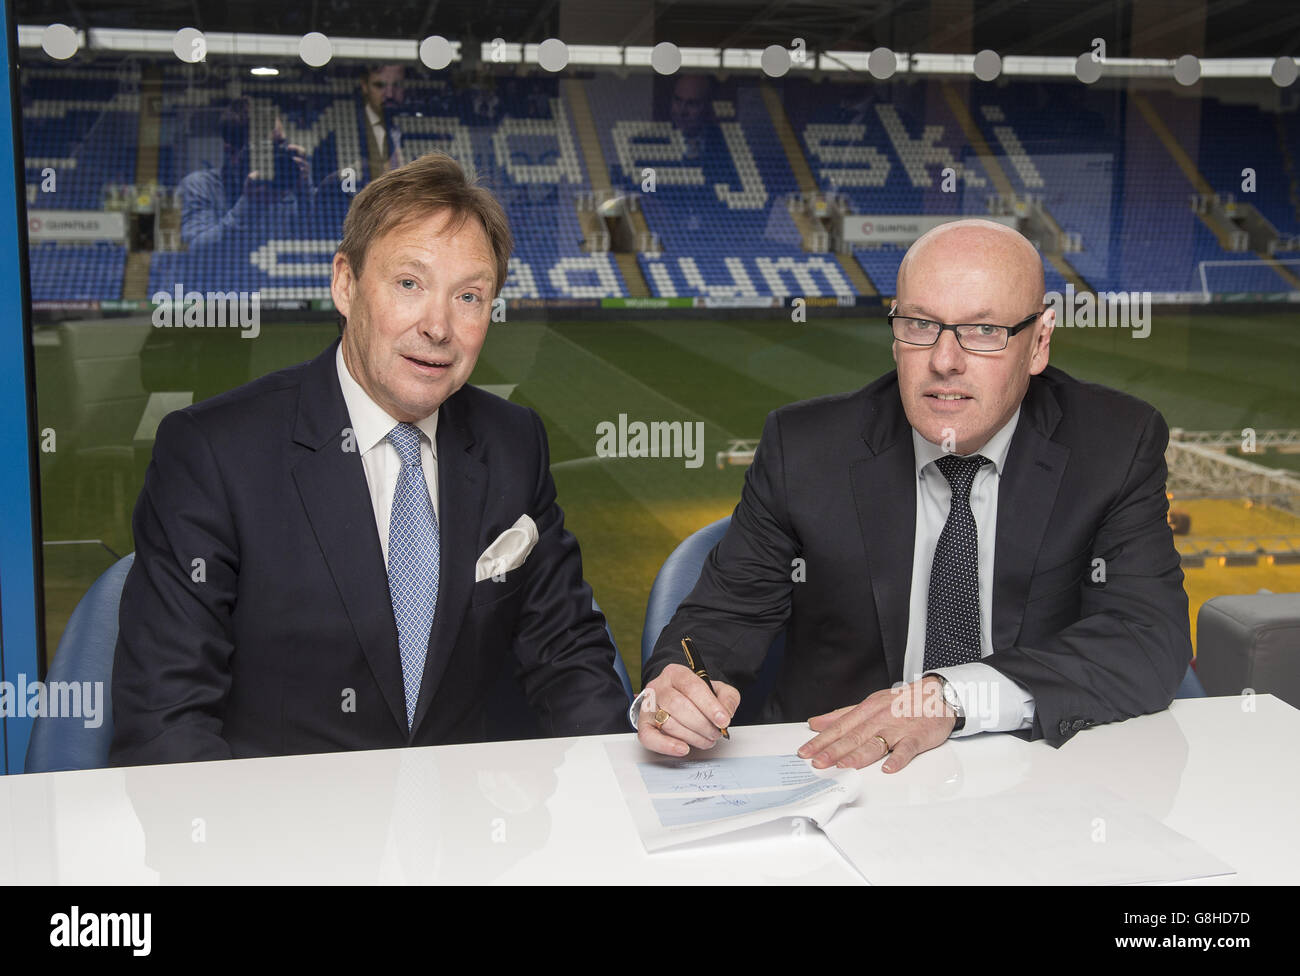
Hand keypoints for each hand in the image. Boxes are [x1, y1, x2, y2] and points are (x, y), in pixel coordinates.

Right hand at [637, 663, 738, 757]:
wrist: (677, 698)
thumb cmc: (696, 696)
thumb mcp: (717, 690)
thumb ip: (727, 698)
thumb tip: (726, 713)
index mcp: (676, 673)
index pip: (692, 687)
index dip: (709, 705)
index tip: (723, 720)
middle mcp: (659, 687)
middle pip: (678, 705)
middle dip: (702, 724)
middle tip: (716, 733)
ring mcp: (649, 706)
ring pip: (668, 723)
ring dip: (692, 737)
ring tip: (706, 740)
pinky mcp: (643, 724)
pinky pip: (648, 737)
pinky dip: (666, 746)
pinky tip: (683, 748)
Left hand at [798, 676, 955, 772]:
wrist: (937, 696)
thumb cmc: (901, 702)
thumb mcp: (870, 703)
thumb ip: (842, 715)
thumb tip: (816, 723)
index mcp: (866, 710)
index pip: (839, 727)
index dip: (821, 740)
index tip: (805, 752)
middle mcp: (879, 718)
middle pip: (853, 736)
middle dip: (833, 750)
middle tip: (817, 762)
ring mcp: (898, 727)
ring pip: (876, 742)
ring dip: (859, 755)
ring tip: (843, 765)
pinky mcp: (916, 736)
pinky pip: (907, 748)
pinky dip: (898, 758)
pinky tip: (888, 768)